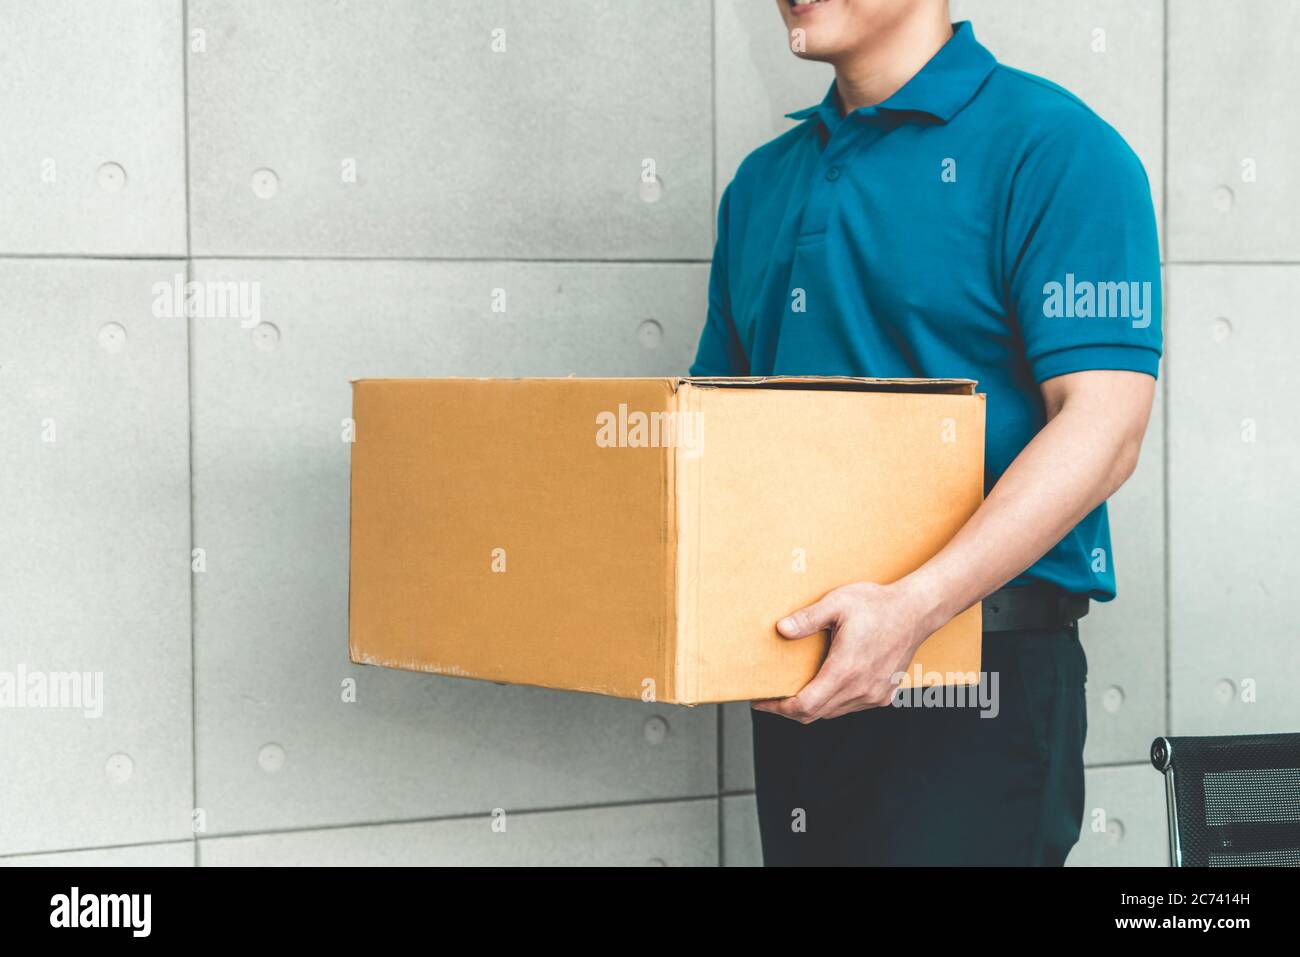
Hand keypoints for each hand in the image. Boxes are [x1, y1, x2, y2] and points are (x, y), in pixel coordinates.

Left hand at [752, 580, 939, 722]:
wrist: (916, 611)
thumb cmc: (877, 604)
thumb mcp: (837, 604)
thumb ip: (808, 618)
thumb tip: (781, 629)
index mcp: (846, 670)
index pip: (806, 705)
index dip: (779, 708)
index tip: (761, 702)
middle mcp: (861, 689)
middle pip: (815, 714)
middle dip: (789, 710)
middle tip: (770, 698)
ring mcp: (874, 695)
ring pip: (833, 713)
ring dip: (811, 707)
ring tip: (793, 692)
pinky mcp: (883, 695)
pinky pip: (850, 707)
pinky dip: (832, 703)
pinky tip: (823, 686)